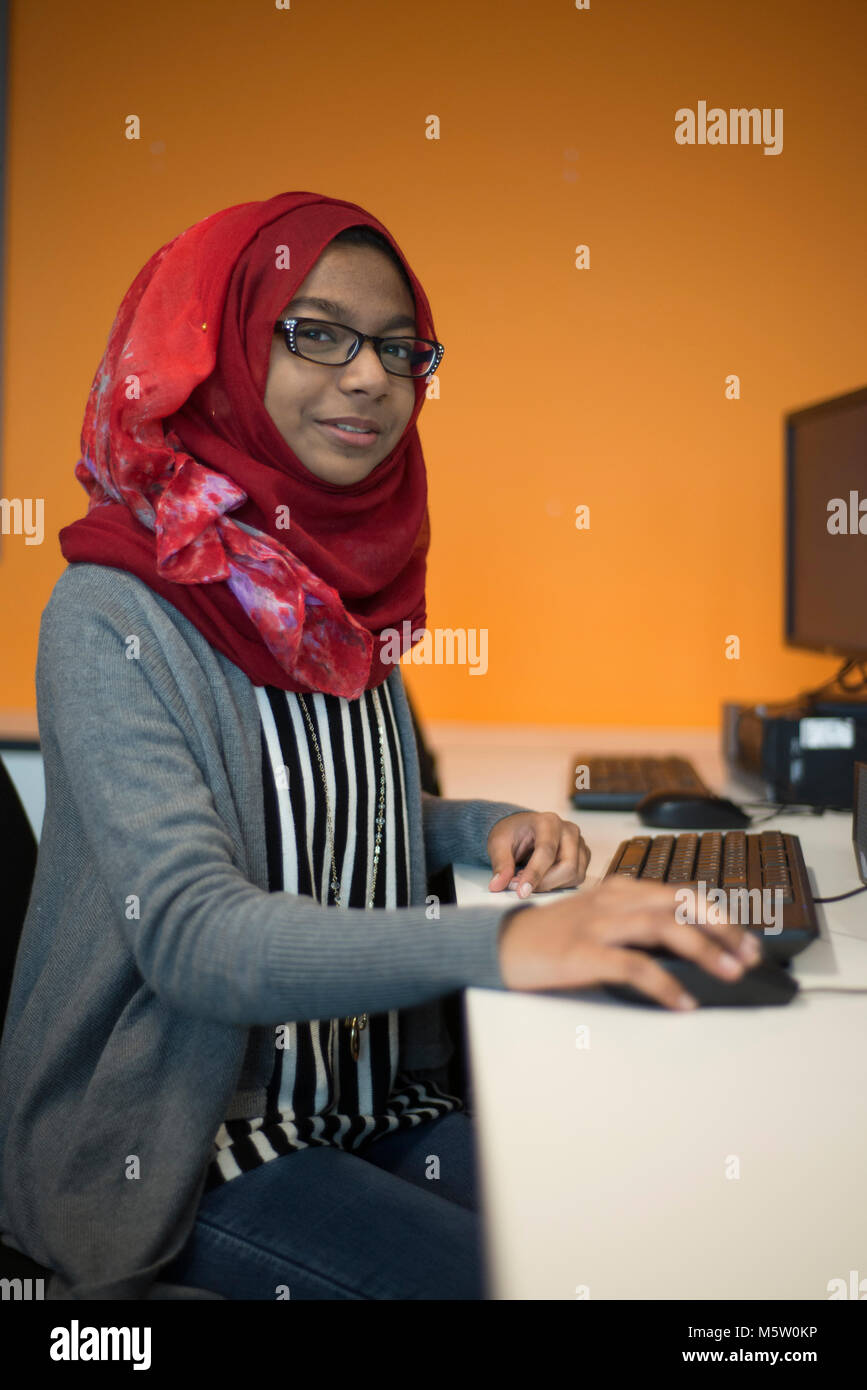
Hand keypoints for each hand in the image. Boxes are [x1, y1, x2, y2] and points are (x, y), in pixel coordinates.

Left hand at [487, 811, 589, 897]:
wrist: (521, 829)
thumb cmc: (512, 833)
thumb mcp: (498, 844)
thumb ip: (501, 864)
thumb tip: (498, 885)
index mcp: (548, 821)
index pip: (547, 851)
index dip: (534, 874)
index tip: (521, 892)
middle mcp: (569, 830)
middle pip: (567, 866)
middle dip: (545, 883)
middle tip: (521, 887)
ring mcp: (579, 843)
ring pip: (574, 875)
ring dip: (550, 885)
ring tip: (529, 879)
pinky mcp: (583, 856)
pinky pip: (576, 878)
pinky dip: (558, 884)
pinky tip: (542, 878)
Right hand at [497, 875, 763, 1009]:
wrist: (500, 944)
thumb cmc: (553, 936)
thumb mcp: (598, 918)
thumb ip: (636, 922)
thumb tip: (690, 945)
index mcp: (619, 889)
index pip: (680, 893)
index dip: (719, 915)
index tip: (747, 940)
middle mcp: (612, 900)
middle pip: (679, 905)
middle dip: (722, 930)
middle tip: (750, 956)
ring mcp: (596, 925)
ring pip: (662, 927)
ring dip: (703, 950)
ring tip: (730, 972)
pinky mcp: (581, 953)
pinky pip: (632, 966)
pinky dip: (663, 983)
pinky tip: (682, 1001)